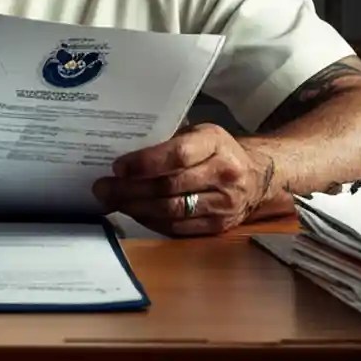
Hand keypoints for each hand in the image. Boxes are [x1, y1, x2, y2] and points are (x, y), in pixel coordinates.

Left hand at [92, 123, 274, 236]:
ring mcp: (223, 204)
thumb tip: (122, 149)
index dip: (145, 163)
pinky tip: (134, 212)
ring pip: (171, 211)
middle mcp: (223, 174)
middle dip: (130, 189)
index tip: (118, 167)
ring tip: (112, 201)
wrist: (257, 177)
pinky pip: (178, 228)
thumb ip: (168, 141)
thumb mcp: (199, 133)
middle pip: (169, 187)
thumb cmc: (216, 150)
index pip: (178, 155)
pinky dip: (151, 221)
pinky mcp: (219, 226)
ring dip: (136, 207)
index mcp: (216, 143)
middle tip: (103, 188)